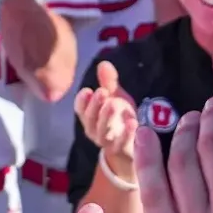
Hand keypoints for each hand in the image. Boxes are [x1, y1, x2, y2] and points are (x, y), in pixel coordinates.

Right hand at [72, 61, 138, 176]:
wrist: (130, 145)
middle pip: (89, 118)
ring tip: (113, 104)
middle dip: (94, 105)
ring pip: (101, 131)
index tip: (88, 90)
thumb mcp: (115, 97)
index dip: (82, 100)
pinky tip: (133, 122)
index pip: (80, 109)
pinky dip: (126, 134)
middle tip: (101, 91)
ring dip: (106, 118)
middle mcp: (93, 130)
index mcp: (89, 116)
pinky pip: (121, 143)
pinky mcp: (119, 150)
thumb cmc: (119, 118)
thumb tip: (104, 63)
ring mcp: (105, 141)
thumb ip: (109, 82)